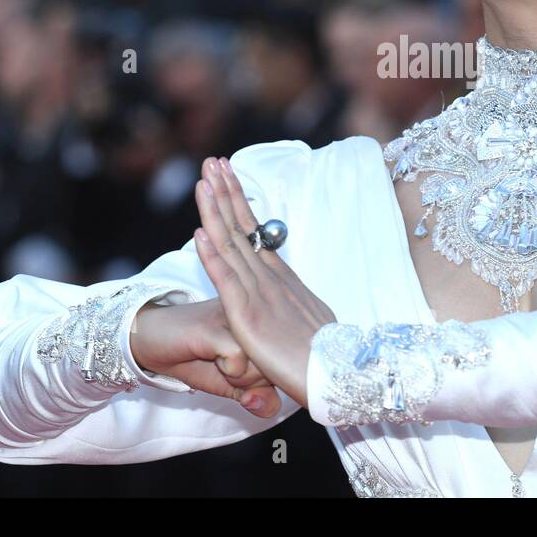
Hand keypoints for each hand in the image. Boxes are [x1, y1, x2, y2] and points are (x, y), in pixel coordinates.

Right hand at [130, 297, 283, 417]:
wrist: (152, 340)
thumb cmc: (194, 357)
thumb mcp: (231, 384)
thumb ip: (257, 397)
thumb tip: (271, 408)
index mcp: (265, 321)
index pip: (287, 360)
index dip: (267, 378)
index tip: (242, 369)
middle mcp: (256, 313)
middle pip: (278, 363)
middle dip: (253, 379)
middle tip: (226, 363)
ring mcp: (236, 315)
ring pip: (261, 361)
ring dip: (239, 376)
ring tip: (218, 359)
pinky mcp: (215, 324)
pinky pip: (238, 358)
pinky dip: (227, 369)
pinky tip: (210, 355)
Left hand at [192, 156, 337, 409]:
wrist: (336, 375)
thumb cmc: (324, 355)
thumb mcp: (307, 319)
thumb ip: (292, 303)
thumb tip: (290, 296)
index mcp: (281, 277)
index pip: (254, 230)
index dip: (238, 200)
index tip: (227, 174)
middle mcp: (269, 277)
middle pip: (242, 226)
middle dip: (225, 191)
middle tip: (213, 160)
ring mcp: (259, 294)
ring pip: (232, 244)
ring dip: (215, 211)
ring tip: (204, 181)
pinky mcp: (249, 315)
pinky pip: (227, 280)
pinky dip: (212, 255)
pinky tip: (199, 233)